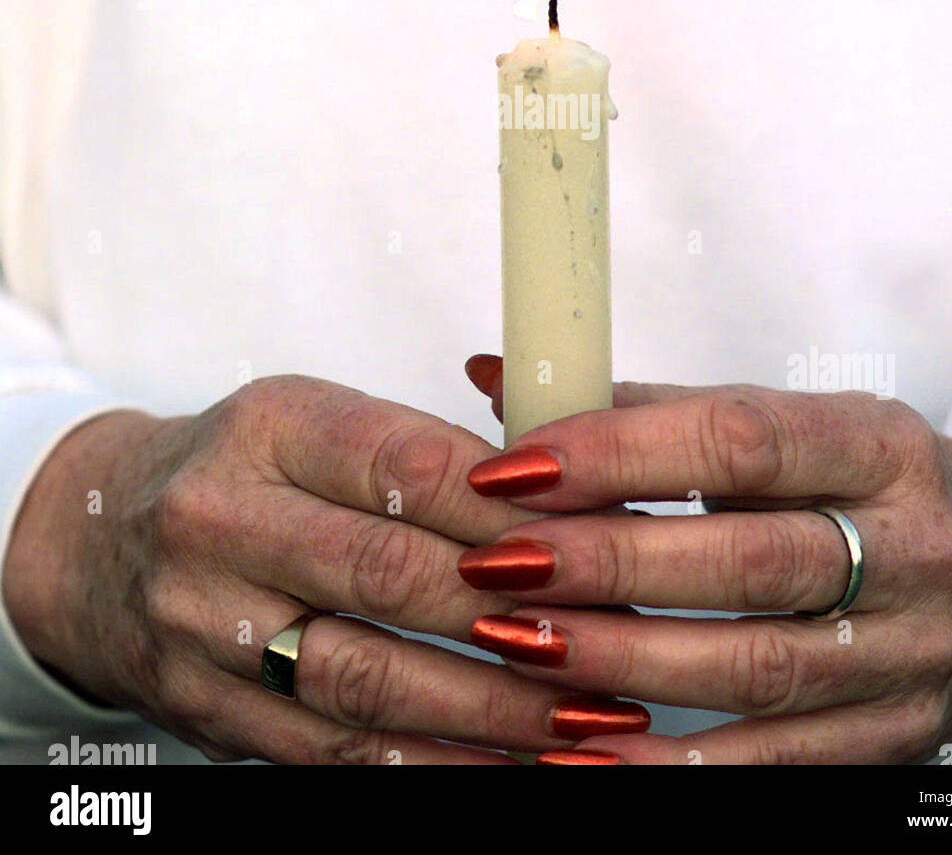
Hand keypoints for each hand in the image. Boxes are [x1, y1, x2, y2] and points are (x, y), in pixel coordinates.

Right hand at [3, 375, 649, 762]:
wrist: (100, 537)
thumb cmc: (240, 468)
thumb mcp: (312, 421)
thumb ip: (417, 453)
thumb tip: (558, 494)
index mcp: (268, 428)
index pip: (407, 463)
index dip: (513, 505)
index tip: (598, 532)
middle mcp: (223, 523)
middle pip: (391, 573)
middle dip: (517, 609)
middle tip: (616, 632)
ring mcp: (204, 626)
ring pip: (368, 678)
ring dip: (491, 706)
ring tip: (586, 715)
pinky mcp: (208, 712)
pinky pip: (333, 750)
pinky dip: (429, 764)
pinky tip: (507, 765)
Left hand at [461, 356, 951, 763]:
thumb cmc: (861, 483)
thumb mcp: (787, 426)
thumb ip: (648, 409)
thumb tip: (503, 381)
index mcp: (878, 446)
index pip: (741, 441)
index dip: (622, 451)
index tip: (519, 466)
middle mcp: (911, 548)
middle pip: (747, 559)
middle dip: (609, 561)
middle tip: (501, 562)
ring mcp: (909, 652)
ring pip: (754, 667)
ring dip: (622, 661)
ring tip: (519, 643)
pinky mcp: (892, 735)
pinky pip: (773, 762)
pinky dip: (672, 764)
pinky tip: (582, 750)